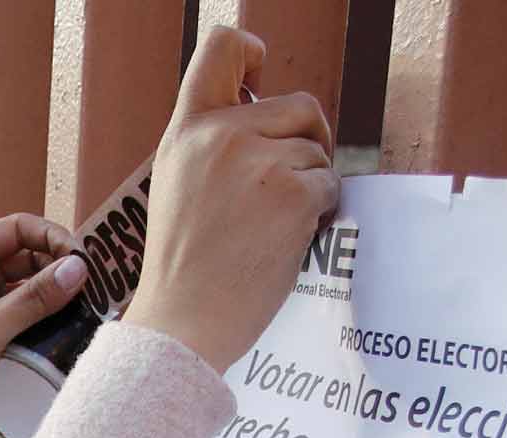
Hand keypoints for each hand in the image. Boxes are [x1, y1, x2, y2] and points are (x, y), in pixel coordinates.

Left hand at [0, 214, 92, 437]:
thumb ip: (33, 299)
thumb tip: (79, 268)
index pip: (16, 228)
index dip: (52, 237)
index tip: (84, 260)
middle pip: (26, 254)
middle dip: (58, 266)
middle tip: (94, 286)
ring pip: (29, 284)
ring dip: (56, 293)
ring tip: (88, 306)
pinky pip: (25, 311)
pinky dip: (47, 315)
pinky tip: (70, 326)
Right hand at [119, 28, 339, 372]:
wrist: (183, 321)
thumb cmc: (183, 264)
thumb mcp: (177, 183)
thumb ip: (211, 143)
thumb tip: (261, 112)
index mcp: (188, 130)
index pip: (221, 47)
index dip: (251, 50)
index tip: (260, 76)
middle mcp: (222, 136)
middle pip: (299, 104)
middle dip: (309, 138)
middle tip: (294, 177)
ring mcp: (260, 163)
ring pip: (317, 151)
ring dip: (312, 184)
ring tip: (274, 224)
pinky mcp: (293, 195)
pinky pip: (329, 185)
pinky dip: (320, 212)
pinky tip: (287, 238)